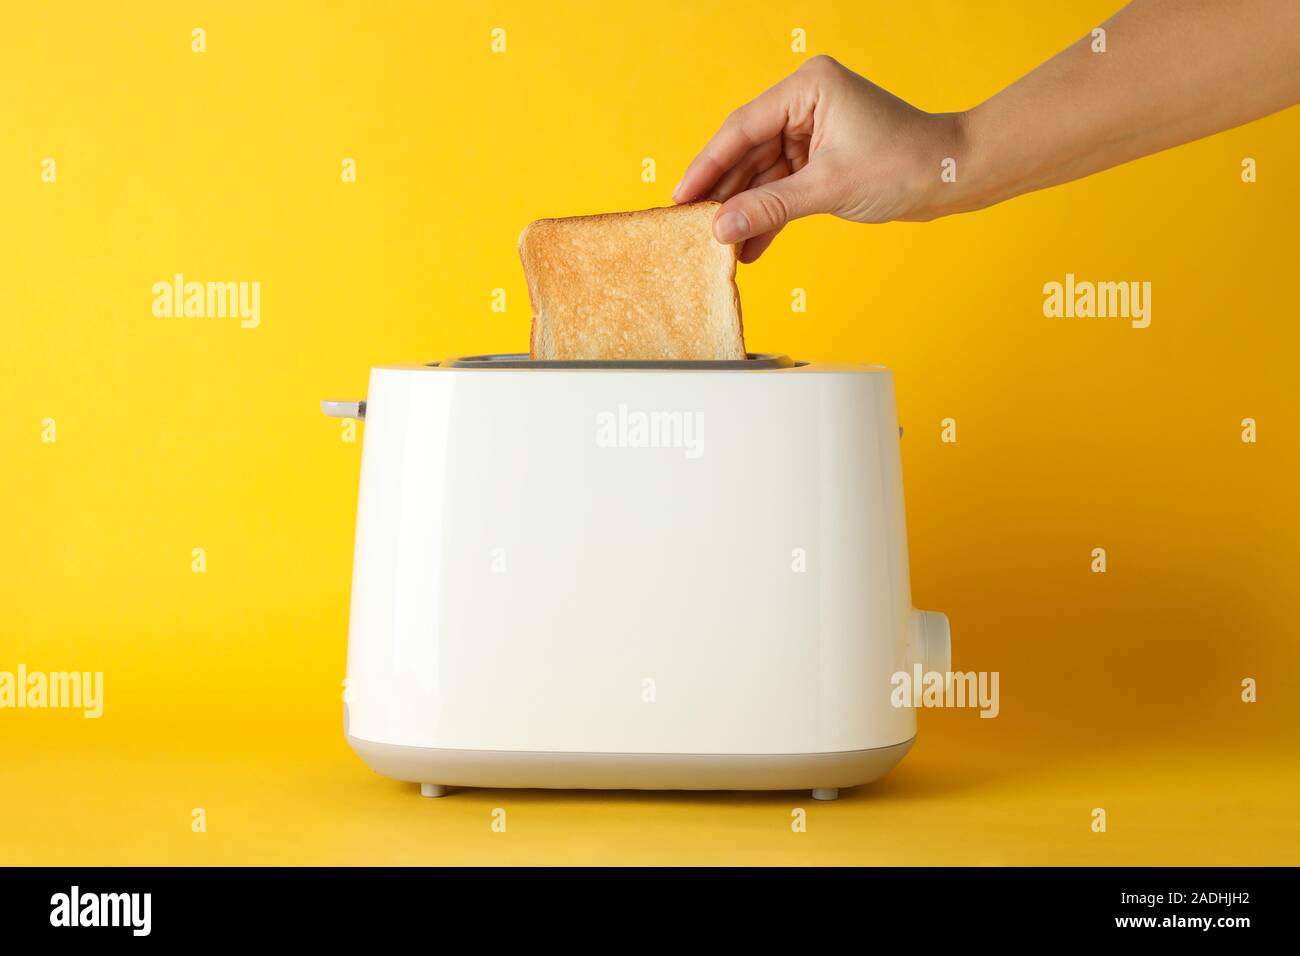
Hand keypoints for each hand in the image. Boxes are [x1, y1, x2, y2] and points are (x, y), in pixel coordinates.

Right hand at [673, 55, 963, 261]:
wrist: (951, 176)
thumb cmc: (905, 164)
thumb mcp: (829, 188)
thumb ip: (770, 208)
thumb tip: (722, 229)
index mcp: (807, 88)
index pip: (742, 128)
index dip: (708, 165)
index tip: (681, 197)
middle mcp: (805, 102)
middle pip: (748, 151)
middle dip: (724, 193)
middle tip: (692, 227)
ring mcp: (813, 130)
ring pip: (762, 174)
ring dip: (744, 211)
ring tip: (719, 245)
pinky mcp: (821, 157)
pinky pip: (783, 187)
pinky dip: (768, 215)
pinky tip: (748, 245)